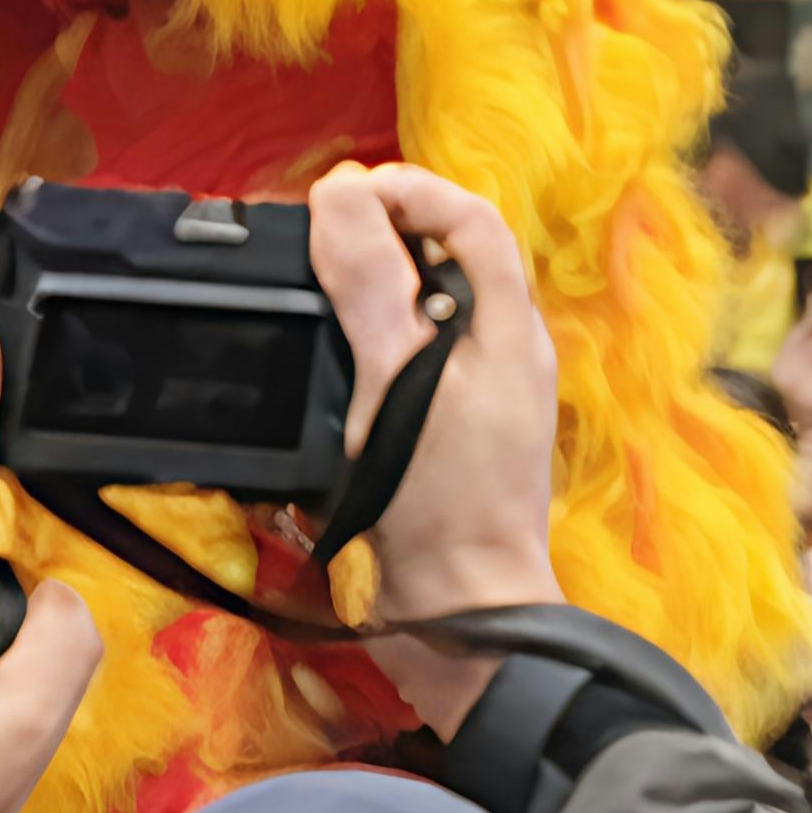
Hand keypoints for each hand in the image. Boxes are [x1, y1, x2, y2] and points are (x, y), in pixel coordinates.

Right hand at [303, 162, 562, 739]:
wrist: (457, 623)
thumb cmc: (440, 506)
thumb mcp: (395, 383)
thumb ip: (371, 284)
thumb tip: (341, 195)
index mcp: (508, 330)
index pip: (471, 217)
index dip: (407, 189)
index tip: (337, 196)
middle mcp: (500, 356)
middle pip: (442, 258)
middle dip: (374, 234)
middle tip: (306, 241)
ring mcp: (474, 401)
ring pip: (418, 312)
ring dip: (362, 292)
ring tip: (304, 297)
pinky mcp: (442, 440)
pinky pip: (401, 366)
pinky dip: (359, 349)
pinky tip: (321, 370)